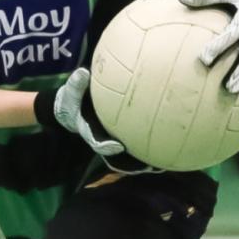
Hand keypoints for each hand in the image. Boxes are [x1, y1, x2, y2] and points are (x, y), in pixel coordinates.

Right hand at [34, 68, 158, 173]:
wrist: (74, 104)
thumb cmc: (72, 99)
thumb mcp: (70, 91)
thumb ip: (76, 84)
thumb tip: (83, 72)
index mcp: (89, 131)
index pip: (97, 142)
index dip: (107, 147)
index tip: (118, 147)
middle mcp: (103, 138)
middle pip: (117, 155)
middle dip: (132, 163)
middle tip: (148, 165)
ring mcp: (113, 137)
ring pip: (129, 152)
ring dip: (144, 158)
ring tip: (164, 164)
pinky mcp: (122, 133)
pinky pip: (136, 139)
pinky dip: (148, 143)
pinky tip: (168, 140)